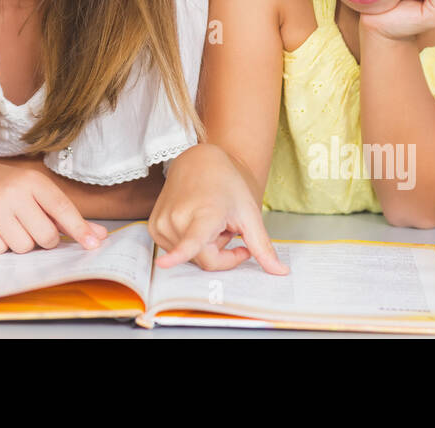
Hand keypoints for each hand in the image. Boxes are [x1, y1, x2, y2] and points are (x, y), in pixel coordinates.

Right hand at [0, 157, 108, 254]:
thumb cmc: (9, 189)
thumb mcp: (38, 192)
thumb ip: (67, 215)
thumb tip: (98, 236)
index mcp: (33, 180)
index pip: (62, 209)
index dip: (79, 229)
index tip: (93, 245)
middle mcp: (13, 190)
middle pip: (45, 236)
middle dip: (42, 239)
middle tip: (31, 226)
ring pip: (22, 247)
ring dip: (19, 243)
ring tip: (9, 225)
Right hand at [148, 144, 287, 273]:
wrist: (199, 162)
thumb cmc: (226, 184)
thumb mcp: (249, 213)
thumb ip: (262, 246)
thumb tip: (280, 272)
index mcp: (203, 214)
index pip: (191, 240)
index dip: (178, 255)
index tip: (164, 264)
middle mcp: (178, 219)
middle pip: (206, 260)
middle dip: (222, 250)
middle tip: (228, 227)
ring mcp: (162, 224)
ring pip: (192, 257)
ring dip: (206, 246)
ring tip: (210, 220)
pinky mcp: (154, 227)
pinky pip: (178, 250)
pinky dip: (191, 242)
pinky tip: (196, 222)